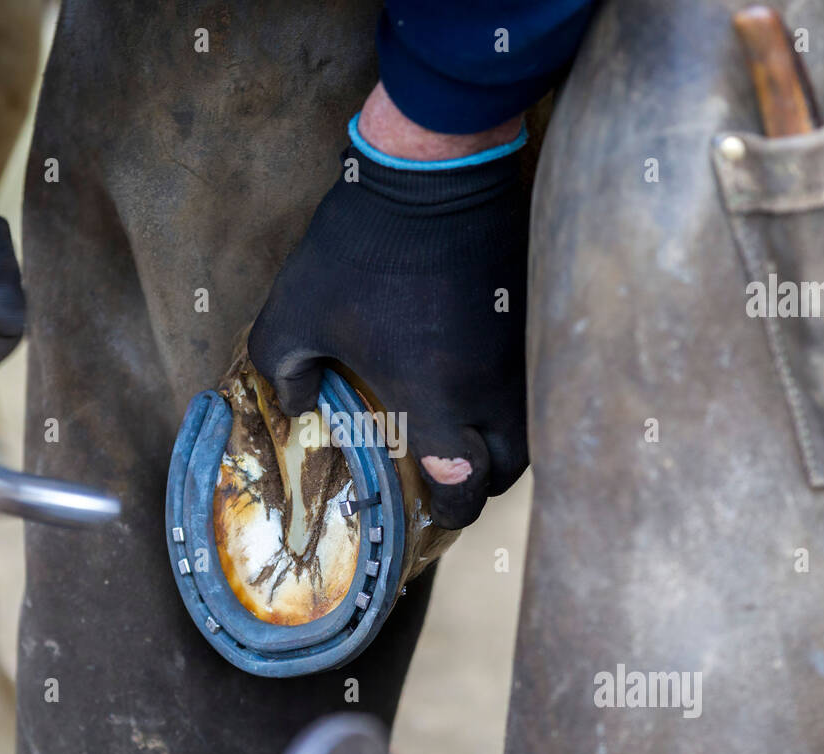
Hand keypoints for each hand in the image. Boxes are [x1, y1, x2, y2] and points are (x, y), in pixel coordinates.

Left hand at [249, 109, 528, 529]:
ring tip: (474, 428)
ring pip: (534, 425)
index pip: (462, 485)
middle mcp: (493, 389)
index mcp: (436, 400)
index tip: (438, 509)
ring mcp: (525, 353)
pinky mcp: (539, 317)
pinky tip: (489, 375)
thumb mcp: (295, 313)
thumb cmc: (359, 249)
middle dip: (482, 479)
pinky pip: (540, 377)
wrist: (432, 173)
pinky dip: (520, 393)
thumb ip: (283, 373)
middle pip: (510, 468)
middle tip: (454, 468)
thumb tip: (297, 409)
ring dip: (506, 440)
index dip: (450, 511)